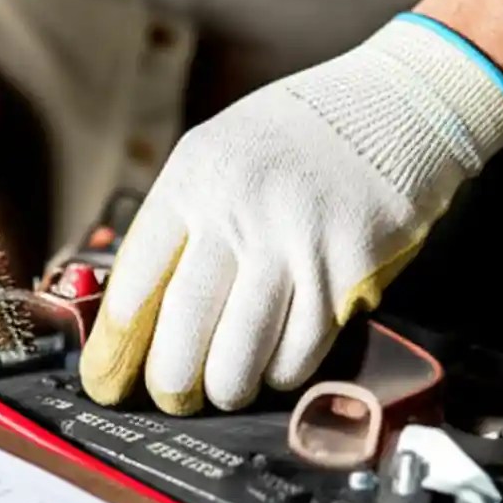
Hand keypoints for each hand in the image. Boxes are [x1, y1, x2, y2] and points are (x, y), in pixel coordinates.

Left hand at [80, 14, 502, 415]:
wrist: (399, 105)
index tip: (104, 380)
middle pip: (183, 328)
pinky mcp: (347, 271)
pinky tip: (275, 367)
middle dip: (168, 382)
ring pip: (241, 354)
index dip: (114, 346)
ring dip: (226, 388)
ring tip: (223, 389)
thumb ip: (179, 223)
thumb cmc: (294, 141)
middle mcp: (237, 211)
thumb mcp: (216, 157)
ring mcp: (295, 242)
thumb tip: (134, 310)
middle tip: (169, 398)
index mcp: (192, 181)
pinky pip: (300, 350)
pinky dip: (281, 373)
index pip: (134, 282)